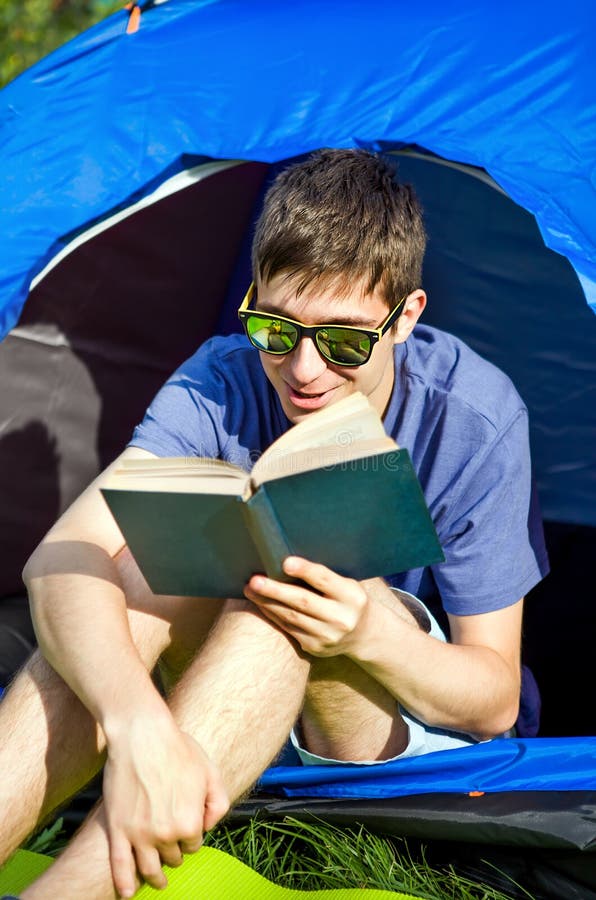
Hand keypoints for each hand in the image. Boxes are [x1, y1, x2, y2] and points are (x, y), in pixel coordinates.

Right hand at [103, 715, 228, 896]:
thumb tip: (208, 826)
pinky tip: (128, 894)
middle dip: (173, 851)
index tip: (185, 825)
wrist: (142, 735)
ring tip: (157, 880)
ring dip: (155, 876)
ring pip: (149, 868)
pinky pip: (120, 866)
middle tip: (170, 841)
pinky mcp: (118, 830)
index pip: (193, 845)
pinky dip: (124, 884)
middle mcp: (166, 835)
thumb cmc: (178, 749)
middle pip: (172, 857)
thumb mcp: (210, 771)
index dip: (191, 835)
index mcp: (190, 823)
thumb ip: (217, 803)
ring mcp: (140, 835)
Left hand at [244, 556, 370, 657]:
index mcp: (352, 596)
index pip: (325, 580)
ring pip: (291, 617)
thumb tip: (285, 561)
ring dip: (267, 602)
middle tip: (254, 580)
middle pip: (303, 601)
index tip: (284, 562)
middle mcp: (341, 618)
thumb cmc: (348, 598)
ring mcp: (328, 636)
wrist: (365, 634)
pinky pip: (289, 628)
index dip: (304, 570)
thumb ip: (324, 576)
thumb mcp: (347, 585)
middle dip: (275, 590)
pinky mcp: (316, 647)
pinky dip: (273, 614)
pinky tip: (261, 603)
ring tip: (250, 589)